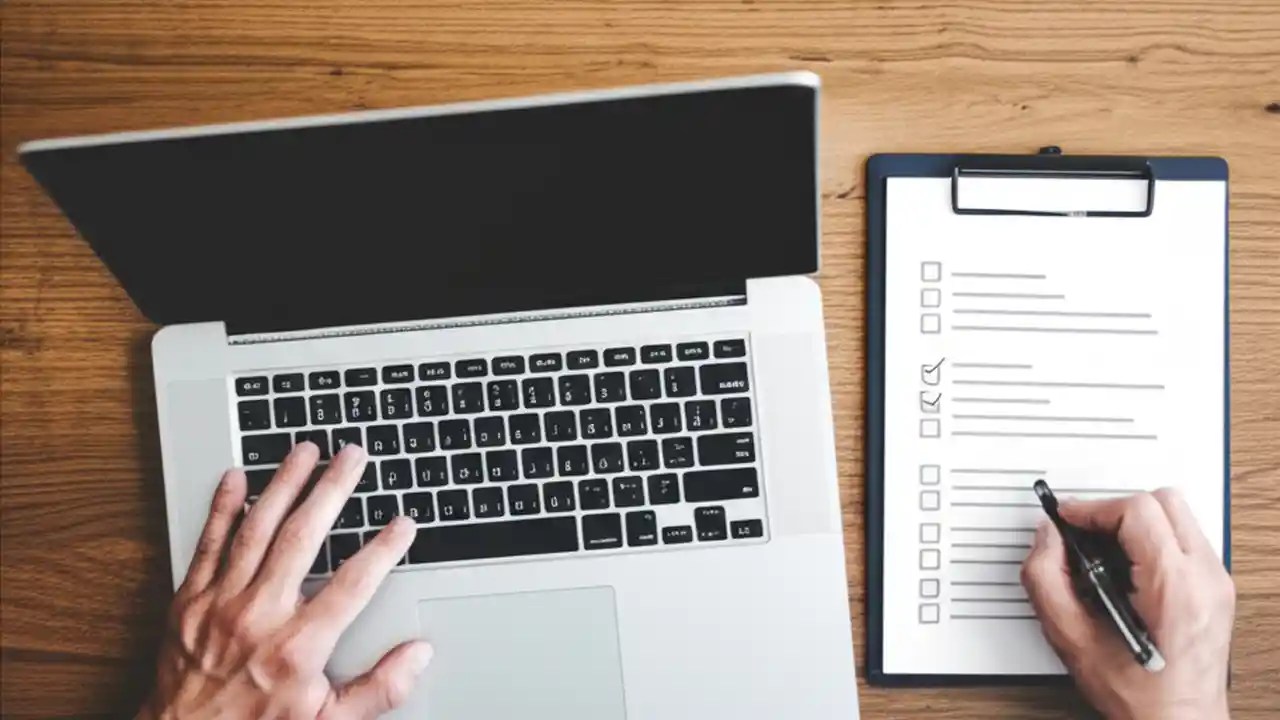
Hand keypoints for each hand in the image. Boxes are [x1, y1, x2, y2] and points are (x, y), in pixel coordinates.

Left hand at [137, 443, 430, 719]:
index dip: (384, 548)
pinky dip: (222, 508)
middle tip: (352, 456)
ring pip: (256, 528)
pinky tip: (237, 478)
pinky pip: (208, 544)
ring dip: (283, 484)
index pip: (353, 582)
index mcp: (298, 648)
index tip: (403, 523)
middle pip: (302, 536)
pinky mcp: (189, 602)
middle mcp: (259, 617)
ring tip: (305, 451)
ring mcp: (220, 604)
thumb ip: (379, 689)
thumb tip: (418, 655)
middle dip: (332, 490)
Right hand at [1021, 488, 1234, 719]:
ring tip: (1105, 548)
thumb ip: (1046, 579)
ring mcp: (1217, 582)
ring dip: (1137, 521)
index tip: (1067, 520)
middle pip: (1162, 501)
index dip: (1092, 508)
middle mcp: (1204, 578)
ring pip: (1178, 514)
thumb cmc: (1137, 694)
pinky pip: (1186, 538)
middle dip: (1115, 508)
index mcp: (1173, 586)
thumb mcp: (1071, 638)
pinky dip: (1154, 538)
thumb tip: (1046, 538)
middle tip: (1085, 530)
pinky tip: (1129, 565)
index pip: (1136, 510)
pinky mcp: (1218, 588)